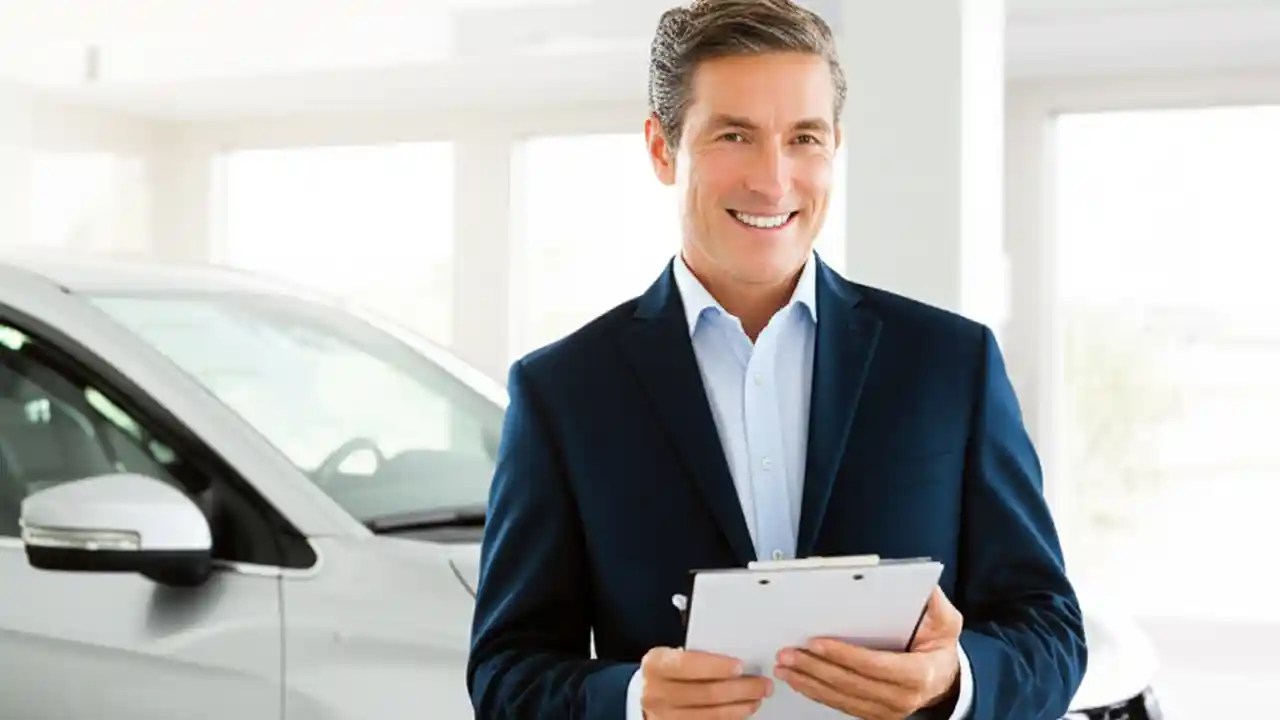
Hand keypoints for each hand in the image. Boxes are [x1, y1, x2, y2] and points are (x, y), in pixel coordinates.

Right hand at [640, 646, 773, 718]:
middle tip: (761, 684)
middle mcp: (657, 692)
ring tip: (757, 697)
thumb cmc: (667, 670)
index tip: (741, 665)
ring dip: (740, 706)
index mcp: (656, 664)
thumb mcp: (673, 655)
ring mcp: (665, 716)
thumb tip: (736, 656)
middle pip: (704, 693)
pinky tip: (743, 709)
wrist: (646, 694)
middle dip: (739, 688)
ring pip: (710, 714)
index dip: (715, 666)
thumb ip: (697, 654)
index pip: (687, 664)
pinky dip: (730, 717)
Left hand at [773, 587, 963, 718]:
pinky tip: (799, 680)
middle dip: (815, 667)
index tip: (817, 643)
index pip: (874, 666)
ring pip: (840, 697)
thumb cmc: (939, 648)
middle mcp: (901, 698)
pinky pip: (840, 705)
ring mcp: (885, 710)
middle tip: (789, 653)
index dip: (844, 655)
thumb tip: (923, 585)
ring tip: (785, 667)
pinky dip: (816, 692)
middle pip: (850, 683)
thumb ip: (934, 603)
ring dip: (809, 682)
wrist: (944, 680)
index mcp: (917, 674)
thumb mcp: (946, 623)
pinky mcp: (873, 714)